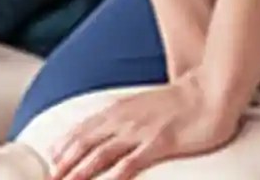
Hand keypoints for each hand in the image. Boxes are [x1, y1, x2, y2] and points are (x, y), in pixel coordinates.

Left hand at [48, 71, 242, 179]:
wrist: (211, 90)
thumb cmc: (183, 100)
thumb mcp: (147, 105)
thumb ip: (129, 116)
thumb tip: (115, 129)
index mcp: (120, 110)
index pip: (83, 130)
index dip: (63, 146)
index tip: (49, 161)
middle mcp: (123, 120)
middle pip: (84, 144)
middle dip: (63, 163)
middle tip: (48, 179)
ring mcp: (140, 131)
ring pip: (100, 154)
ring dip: (79, 171)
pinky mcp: (159, 143)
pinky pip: (131, 163)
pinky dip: (115, 176)